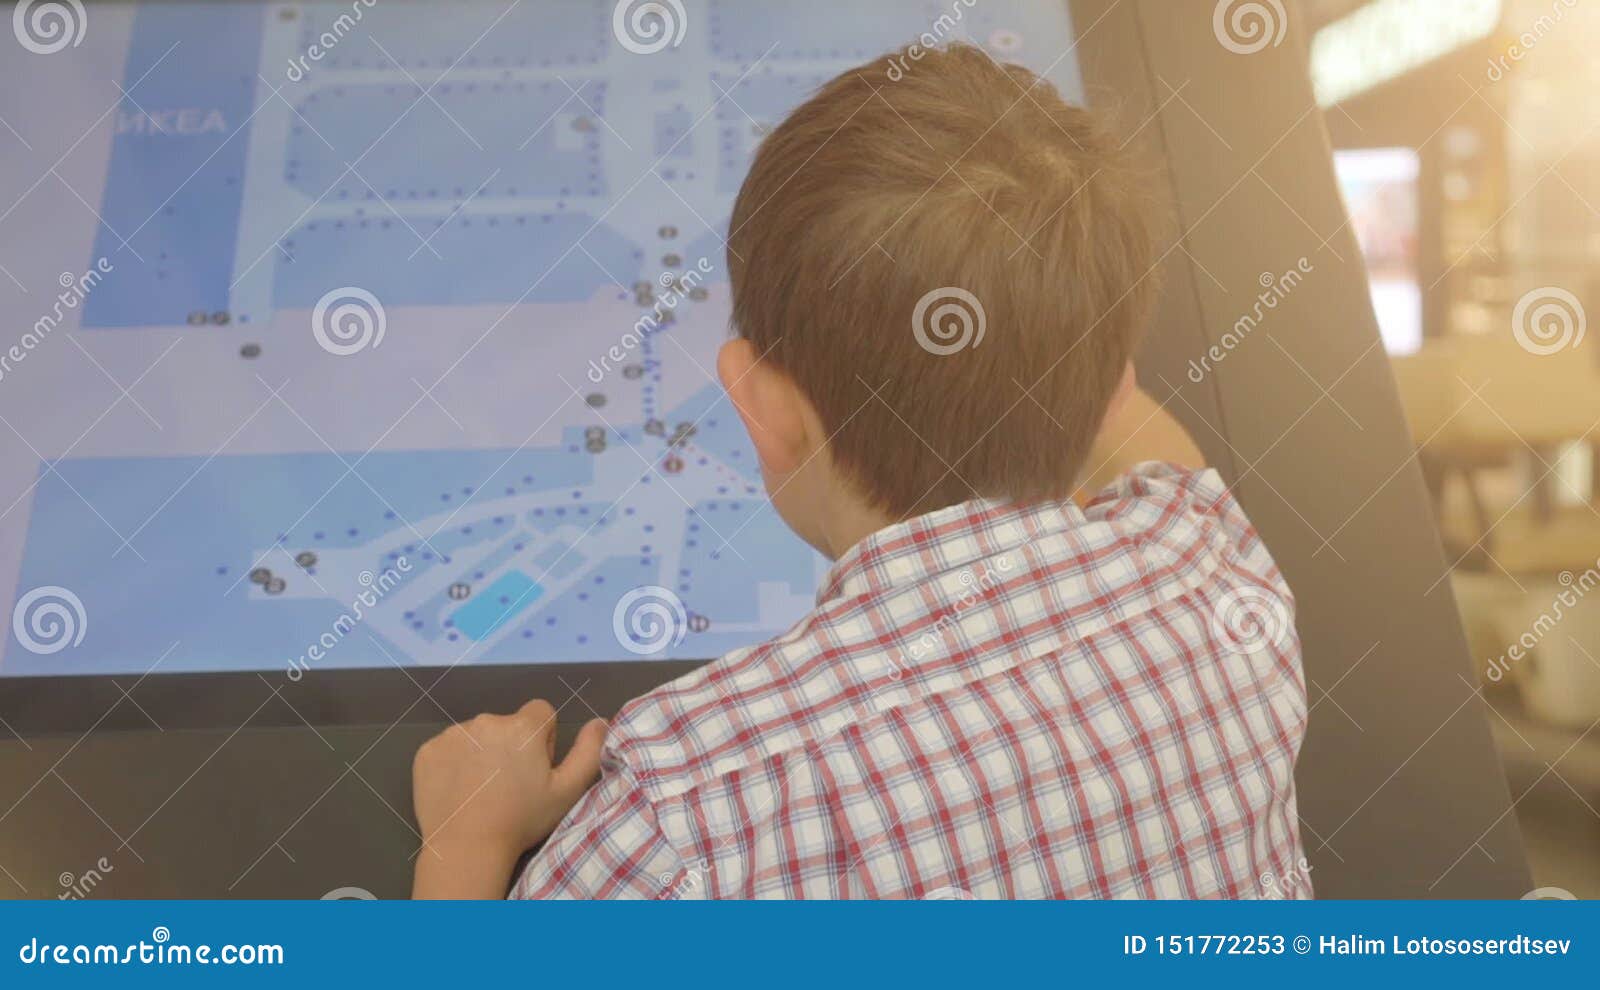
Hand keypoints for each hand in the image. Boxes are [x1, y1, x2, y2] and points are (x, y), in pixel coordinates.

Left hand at [411, 700, 606, 897]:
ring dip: (481, 753)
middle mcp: (486, 720)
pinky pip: (447, 748)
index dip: (542, 740)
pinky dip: (453, 764)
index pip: (540, 713)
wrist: (466, 847)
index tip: (534, 768)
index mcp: (523, 726)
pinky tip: (458, 790)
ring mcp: (452, 734)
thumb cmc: (521, 820)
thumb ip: (589, 751)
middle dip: (510, 746)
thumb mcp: (567, 791)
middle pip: (507, 724)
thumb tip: (600, 720)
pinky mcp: (427, 750)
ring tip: (482, 791)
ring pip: (476, 736)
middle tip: (509, 785)